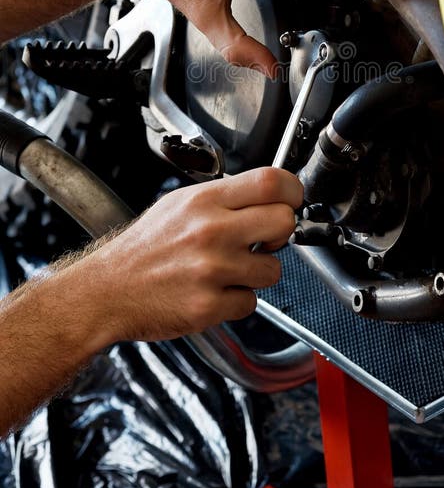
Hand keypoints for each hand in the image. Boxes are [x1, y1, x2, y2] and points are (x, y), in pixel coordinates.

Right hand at [88, 168, 300, 342]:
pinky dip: (237, 301)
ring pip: (274, 269)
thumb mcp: (179, 204)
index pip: (271, 181)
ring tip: (229, 270)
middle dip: (280, 233)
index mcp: (205, 201)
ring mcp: (212, 269)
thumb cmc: (144, 248)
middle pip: (284, 221)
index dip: (292, 190)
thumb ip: (223, 198)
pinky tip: (215, 292)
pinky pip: (251, 302)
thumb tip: (266, 195)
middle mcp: (211, 231)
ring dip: (258, 273)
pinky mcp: (209, 305)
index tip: (291, 200)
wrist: (107, 290)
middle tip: (264, 240)